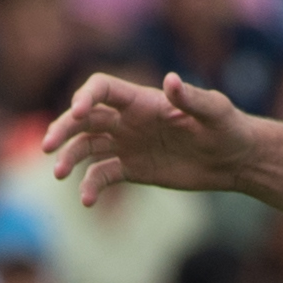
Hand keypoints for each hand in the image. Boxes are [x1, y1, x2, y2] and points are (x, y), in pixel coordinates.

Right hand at [41, 70, 260, 208]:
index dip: (86, 97)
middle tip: (48, 146)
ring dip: (69, 157)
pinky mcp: (132, 169)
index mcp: (143, 100)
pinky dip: (91, 186)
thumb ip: (192, 98)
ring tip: (59, 174)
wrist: (234, 159)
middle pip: (84, 118)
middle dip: (63, 129)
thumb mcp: (215, 111)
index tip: (78, 113)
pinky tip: (87, 201)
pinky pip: (103, 176)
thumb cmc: (228, 127)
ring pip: (86, 146)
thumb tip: (171, 81)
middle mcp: (128, 120)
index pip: (102, 89)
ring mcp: (127, 145)